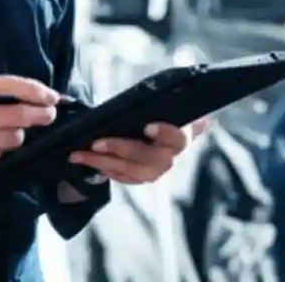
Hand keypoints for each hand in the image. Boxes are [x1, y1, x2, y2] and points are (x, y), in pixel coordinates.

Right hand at [0, 75, 58, 176]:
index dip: (36, 92)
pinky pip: (0, 155)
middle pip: (21, 117)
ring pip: (15, 139)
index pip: (13, 88)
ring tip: (4, 129)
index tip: (52, 97)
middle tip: (50, 114)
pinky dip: (0, 148)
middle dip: (42, 116)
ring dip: (16, 134)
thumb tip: (29, 96)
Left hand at [68, 118, 209, 184]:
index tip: (148, 126)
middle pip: (147, 158)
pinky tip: (86, 161)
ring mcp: (153, 172)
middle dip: (120, 150)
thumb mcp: (167, 106)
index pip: (178, 138)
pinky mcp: (138, 179)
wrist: (159, 133)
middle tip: (96, 142)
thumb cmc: (162, 114)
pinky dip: (102, 168)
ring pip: (128, 170)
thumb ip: (178, 106)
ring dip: (101, 162)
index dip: (164, 133)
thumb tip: (205, 119)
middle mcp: (169, 158)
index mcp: (181, 137)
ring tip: (78, 154)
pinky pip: (120, 177)